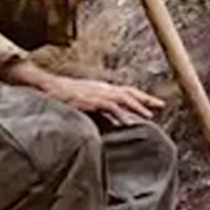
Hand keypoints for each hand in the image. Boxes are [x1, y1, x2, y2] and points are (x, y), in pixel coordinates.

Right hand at [48, 76, 164, 124]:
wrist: (49, 87)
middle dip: (146, 98)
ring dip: (137, 106)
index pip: (127, 91)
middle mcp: (104, 88)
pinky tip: (127, 120)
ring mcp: (98, 93)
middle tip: (161, 105)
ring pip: (123, 97)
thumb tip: (117, 122)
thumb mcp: (88, 103)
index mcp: (103, 88)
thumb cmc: (65, 96)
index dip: (141, 97)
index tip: (155, 103)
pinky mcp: (91, 100)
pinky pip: (109, 106)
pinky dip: (120, 112)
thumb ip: (103, 112)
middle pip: (129, 92)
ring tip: (149, 115)